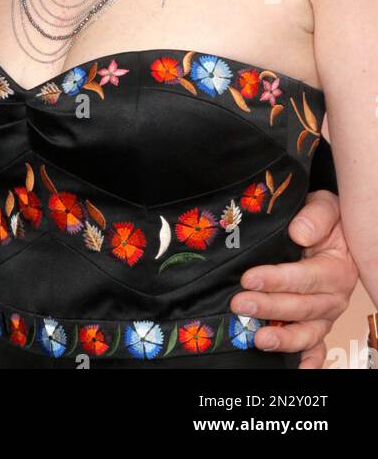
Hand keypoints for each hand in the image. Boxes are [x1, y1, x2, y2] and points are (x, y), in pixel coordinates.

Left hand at [229, 190, 358, 368]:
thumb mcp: (325, 206)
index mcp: (337, 268)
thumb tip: (299, 233)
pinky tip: (296, 368)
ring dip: (283, 337)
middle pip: (301, 307)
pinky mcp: (319, 323)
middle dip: (268, 307)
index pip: (305, 277)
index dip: (276, 279)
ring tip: (258, 338)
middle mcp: (334, 296)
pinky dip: (308, 360)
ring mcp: (326, 314)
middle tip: (239, 304)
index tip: (249, 278)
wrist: (331, 229)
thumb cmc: (325, 218)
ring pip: (307, 332)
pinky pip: (316, 346)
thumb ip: (315, 216)